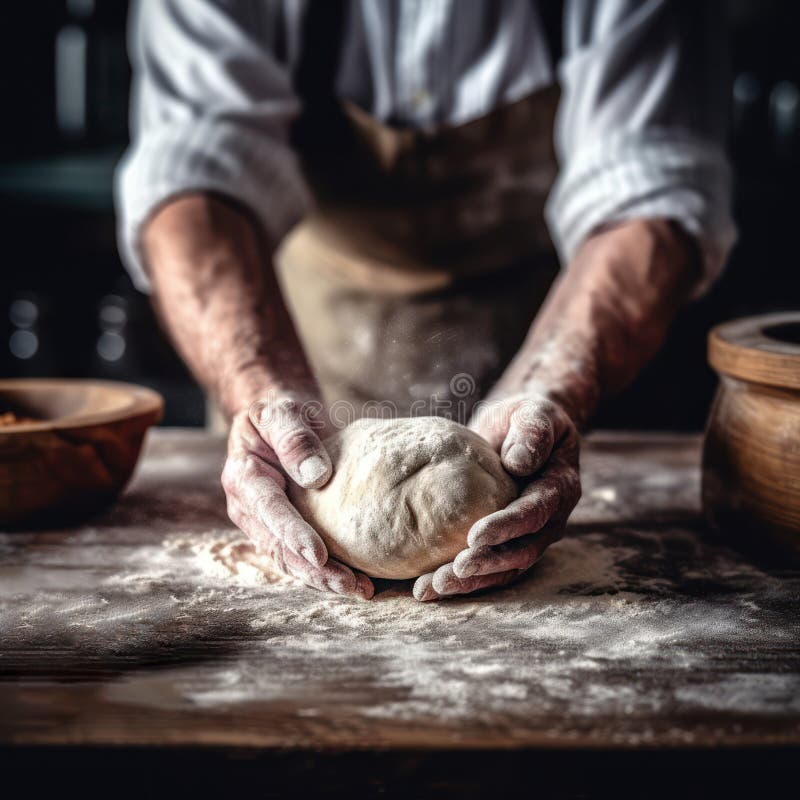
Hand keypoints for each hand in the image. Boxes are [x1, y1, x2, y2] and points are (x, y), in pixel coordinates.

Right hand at [222, 392, 373, 598]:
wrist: (280, 420)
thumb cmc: (282, 412)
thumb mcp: (283, 411)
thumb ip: (294, 438)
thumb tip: (316, 476)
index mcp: (243, 477)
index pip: (268, 510)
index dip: (292, 534)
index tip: (318, 554)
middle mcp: (249, 507)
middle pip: (278, 546)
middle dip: (313, 570)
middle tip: (349, 584)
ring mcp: (265, 523)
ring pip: (290, 560)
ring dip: (322, 579)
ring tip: (358, 590)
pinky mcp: (284, 531)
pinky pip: (301, 557)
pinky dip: (326, 572)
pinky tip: (357, 582)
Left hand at [413, 394, 580, 600]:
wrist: (521, 431)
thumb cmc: (526, 418)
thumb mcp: (534, 413)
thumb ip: (532, 434)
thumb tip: (519, 464)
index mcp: (559, 488)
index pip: (535, 513)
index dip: (507, 526)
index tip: (475, 535)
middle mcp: (549, 520)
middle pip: (520, 551)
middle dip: (486, 565)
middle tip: (450, 573)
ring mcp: (528, 536)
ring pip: (504, 568)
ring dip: (470, 582)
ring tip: (431, 589)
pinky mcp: (505, 542)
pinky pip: (488, 568)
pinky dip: (461, 580)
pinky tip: (427, 587)